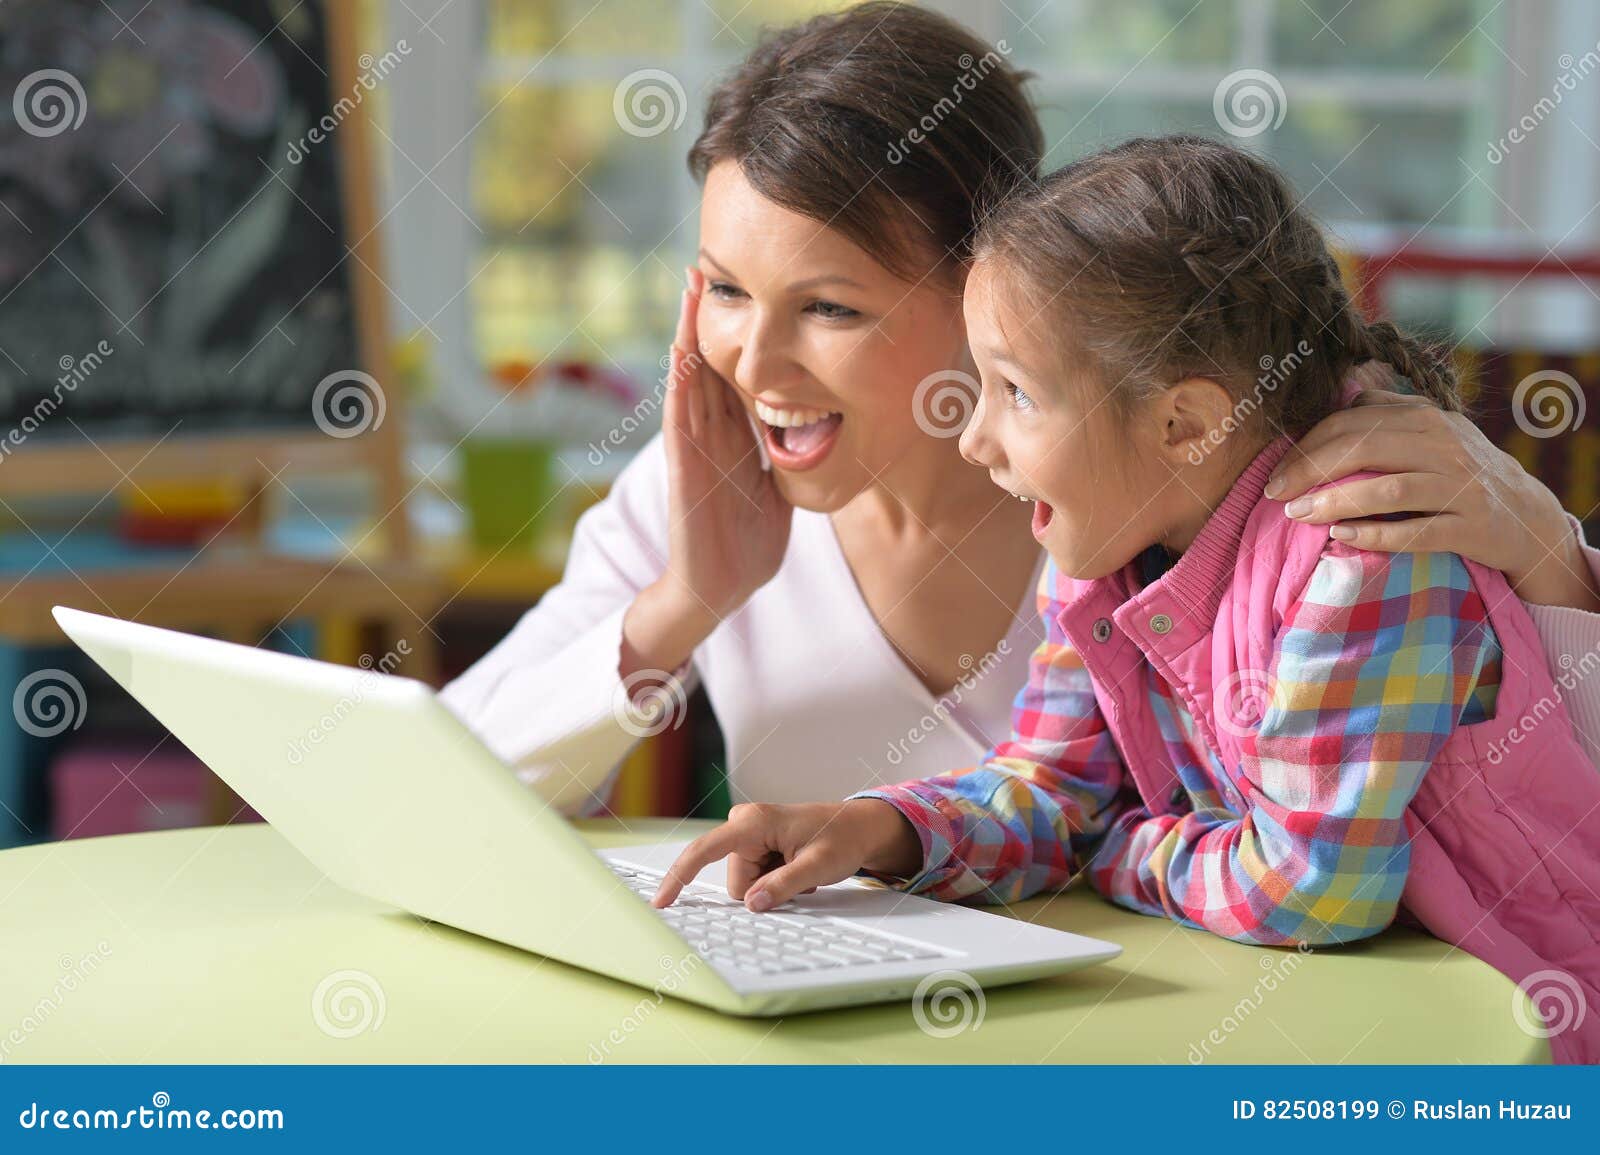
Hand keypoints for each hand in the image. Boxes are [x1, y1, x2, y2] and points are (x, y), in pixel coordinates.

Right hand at [621, 270, 794, 675]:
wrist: (720, 588)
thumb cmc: (748, 544)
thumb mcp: (778, 487)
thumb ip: (788, 457)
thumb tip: (821, 432)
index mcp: (734, 436)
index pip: (733, 371)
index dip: (737, 330)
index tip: (744, 288)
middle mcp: (710, 433)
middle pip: (707, 361)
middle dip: (706, 314)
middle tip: (704, 262)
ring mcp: (694, 448)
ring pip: (689, 378)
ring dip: (687, 332)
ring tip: (688, 287)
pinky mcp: (684, 469)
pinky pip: (680, 417)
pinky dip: (680, 383)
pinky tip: (681, 350)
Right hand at [651, 799, 922, 911]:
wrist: (860, 827)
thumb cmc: (843, 838)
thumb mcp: (819, 866)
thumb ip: (783, 885)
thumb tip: (751, 904)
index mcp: (754, 822)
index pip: (704, 850)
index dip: (680, 877)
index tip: (662, 901)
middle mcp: (746, 824)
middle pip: (736, 880)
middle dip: (764, 889)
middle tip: (800, 876)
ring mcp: (751, 834)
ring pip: (746, 883)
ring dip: (773, 885)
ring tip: (802, 870)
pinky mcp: (757, 843)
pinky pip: (755, 878)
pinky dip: (776, 880)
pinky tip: (798, 868)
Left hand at [1267, 389, 1599, 610]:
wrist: (1525, 515)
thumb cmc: (1459, 472)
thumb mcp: (1429, 432)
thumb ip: (1388, 409)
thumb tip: (1345, 382)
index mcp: (1425, 418)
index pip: (1352, 422)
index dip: (1307, 446)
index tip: (1275, 474)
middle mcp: (1444, 446)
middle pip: (1366, 449)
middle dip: (1311, 470)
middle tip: (1276, 495)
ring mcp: (1460, 486)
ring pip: (1389, 489)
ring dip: (1336, 502)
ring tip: (1299, 515)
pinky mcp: (1472, 526)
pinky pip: (1419, 531)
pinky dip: (1377, 534)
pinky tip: (1342, 536)